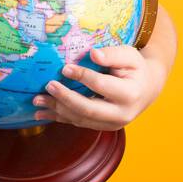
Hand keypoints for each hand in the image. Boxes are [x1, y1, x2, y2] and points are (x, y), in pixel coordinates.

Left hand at [31, 45, 166, 131]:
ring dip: (57, 110)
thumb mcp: (130, 55)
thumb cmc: (135, 68)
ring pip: (81, 119)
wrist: (145, 89)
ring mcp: (112, 124)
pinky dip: (59, 117)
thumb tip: (93, 54)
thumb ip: (113, 54)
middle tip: (48, 86)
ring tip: (37, 100)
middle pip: (89, 109)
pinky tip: (42, 113)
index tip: (65, 68)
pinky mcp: (102, 127)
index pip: (102, 85)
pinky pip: (78, 123)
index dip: (83, 77)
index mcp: (130, 93)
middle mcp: (122, 114)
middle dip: (65, 98)